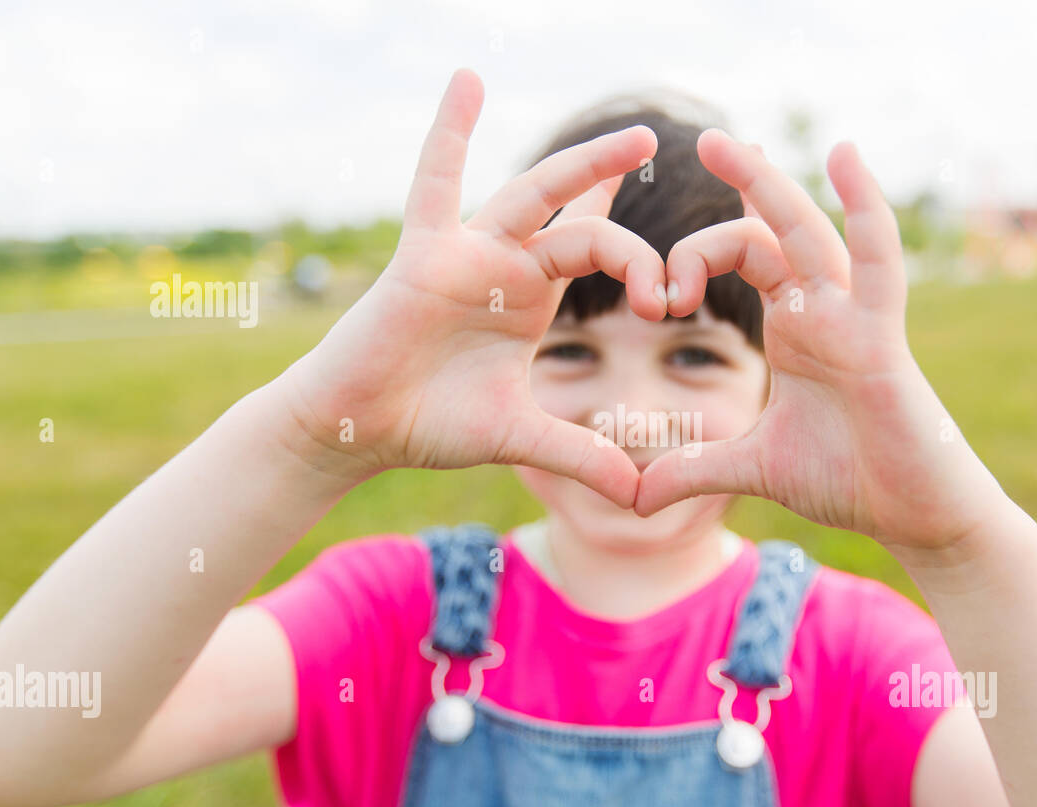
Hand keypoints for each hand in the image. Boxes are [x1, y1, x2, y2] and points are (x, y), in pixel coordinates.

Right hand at [274, 68, 665, 507]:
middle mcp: (508, 265)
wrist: (361, 428)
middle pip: (582, 222)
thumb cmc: (431, 423)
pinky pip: (435, 184)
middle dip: (624, 195)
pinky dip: (448, 134)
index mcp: (534, 296)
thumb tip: (640, 496)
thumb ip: (580, 455)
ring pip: (533, 195)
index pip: (600, 251)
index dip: (642, 255)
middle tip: (667, 155)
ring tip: (636, 135)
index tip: (674, 292)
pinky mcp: (425, 255)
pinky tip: (467, 81)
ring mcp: (469, 254)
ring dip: (583, 164)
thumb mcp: (522, 437)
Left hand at [634, 129, 1009, 553]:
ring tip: (733, 141)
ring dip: (770, 186)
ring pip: (808, 234)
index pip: (744, 258)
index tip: (658, 297)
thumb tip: (634, 497)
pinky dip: (866, 206)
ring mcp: (852, 316)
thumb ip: (694, 470)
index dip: (697, 255)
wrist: (911, 513)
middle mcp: (820, 310)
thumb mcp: (753, 468)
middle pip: (770, 232)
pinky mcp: (880, 335)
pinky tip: (845, 156)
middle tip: (702, 137)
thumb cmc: (850, 479)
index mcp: (793, 329)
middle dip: (741, 182)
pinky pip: (878, 260)